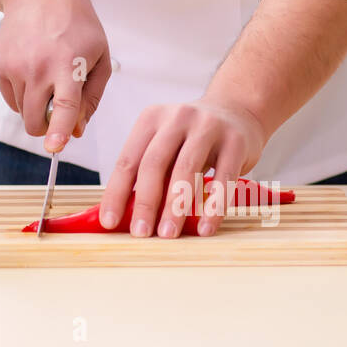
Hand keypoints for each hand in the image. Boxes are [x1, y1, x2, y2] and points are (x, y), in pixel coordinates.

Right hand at [0, 0, 110, 153]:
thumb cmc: (76, 23)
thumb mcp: (100, 54)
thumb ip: (92, 96)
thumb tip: (77, 130)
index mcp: (68, 65)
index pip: (64, 105)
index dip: (59, 131)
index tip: (55, 148)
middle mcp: (38, 68)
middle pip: (35, 120)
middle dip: (47, 129)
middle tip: (58, 117)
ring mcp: (15, 67)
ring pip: (22, 112)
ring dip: (36, 109)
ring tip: (48, 80)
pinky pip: (11, 99)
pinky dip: (23, 96)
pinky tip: (33, 72)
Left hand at [100, 96, 267, 238]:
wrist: (237, 112)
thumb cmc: (191, 138)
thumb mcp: (165, 144)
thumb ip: (148, 172)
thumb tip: (124, 216)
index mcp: (151, 118)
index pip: (128, 160)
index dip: (116, 193)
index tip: (109, 222)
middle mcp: (177, 117)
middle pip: (154, 163)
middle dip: (145, 202)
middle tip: (140, 233)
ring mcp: (208, 126)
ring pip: (186, 169)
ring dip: (175, 206)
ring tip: (168, 234)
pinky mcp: (235, 141)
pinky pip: (223, 178)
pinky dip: (213, 207)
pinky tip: (205, 228)